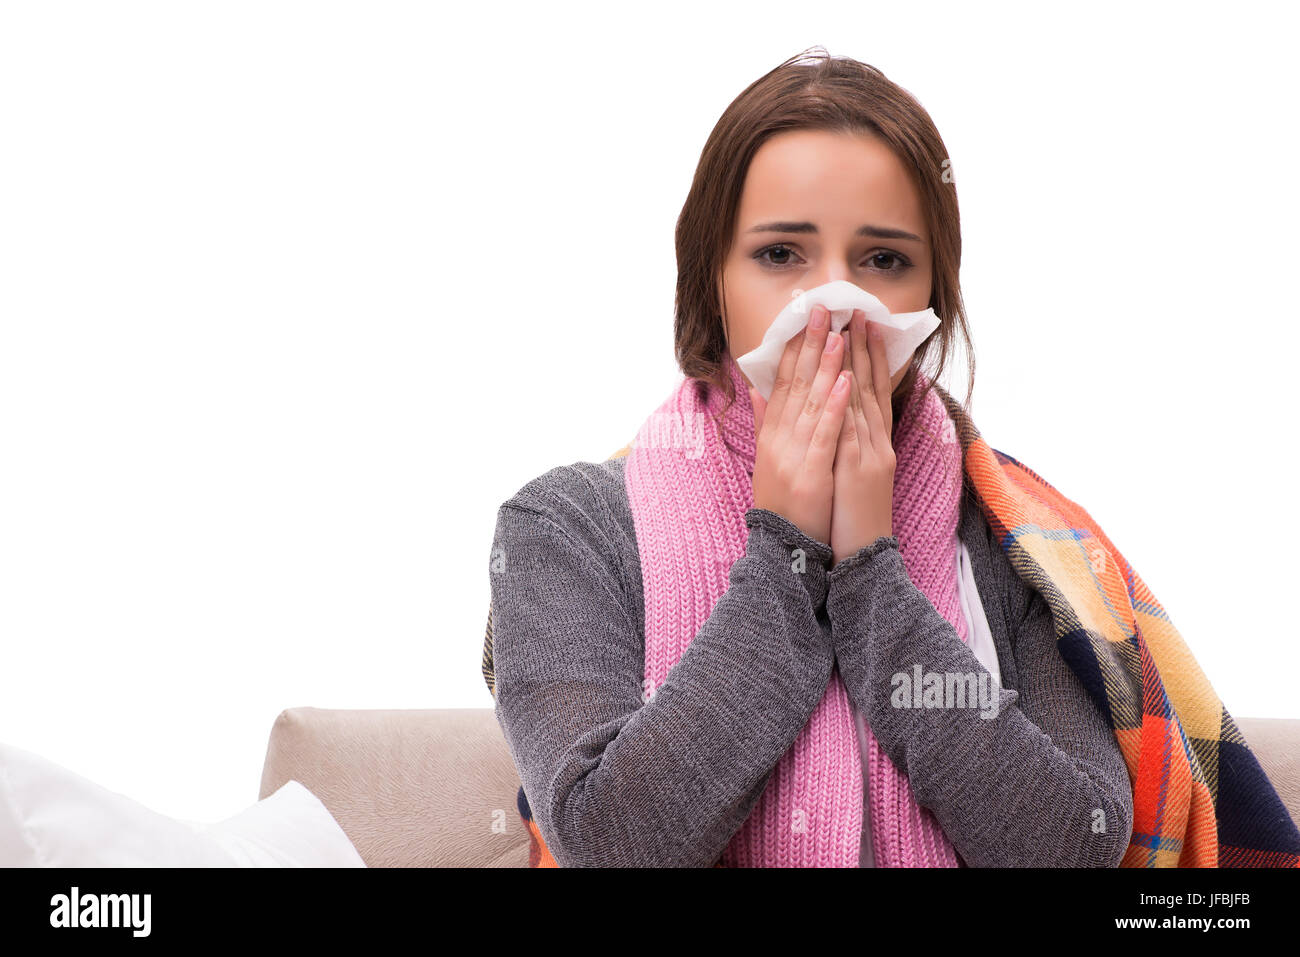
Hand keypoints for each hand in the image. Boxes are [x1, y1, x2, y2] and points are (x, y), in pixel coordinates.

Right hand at [748, 304, 851, 546]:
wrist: (783, 550)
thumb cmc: (782, 504)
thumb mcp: (767, 459)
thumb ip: (763, 422)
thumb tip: (756, 388)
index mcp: (771, 435)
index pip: (782, 383)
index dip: (794, 349)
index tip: (806, 318)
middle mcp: (779, 441)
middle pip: (795, 385)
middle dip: (810, 345)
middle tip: (823, 310)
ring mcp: (793, 457)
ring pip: (811, 403)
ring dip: (825, 366)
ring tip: (838, 335)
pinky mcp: (811, 474)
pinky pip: (825, 435)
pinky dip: (834, 406)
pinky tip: (844, 380)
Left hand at [830, 310, 896, 564]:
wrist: (865, 557)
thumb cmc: (851, 518)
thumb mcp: (845, 474)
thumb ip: (839, 443)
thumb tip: (830, 418)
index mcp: (871, 444)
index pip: (868, 392)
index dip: (864, 358)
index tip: (857, 325)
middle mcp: (875, 444)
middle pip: (869, 387)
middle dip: (863, 349)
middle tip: (857, 311)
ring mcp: (870, 455)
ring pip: (864, 402)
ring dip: (858, 364)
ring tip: (851, 329)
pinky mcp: (861, 471)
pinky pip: (853, 432)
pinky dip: (849, 406)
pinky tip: (845, 380)